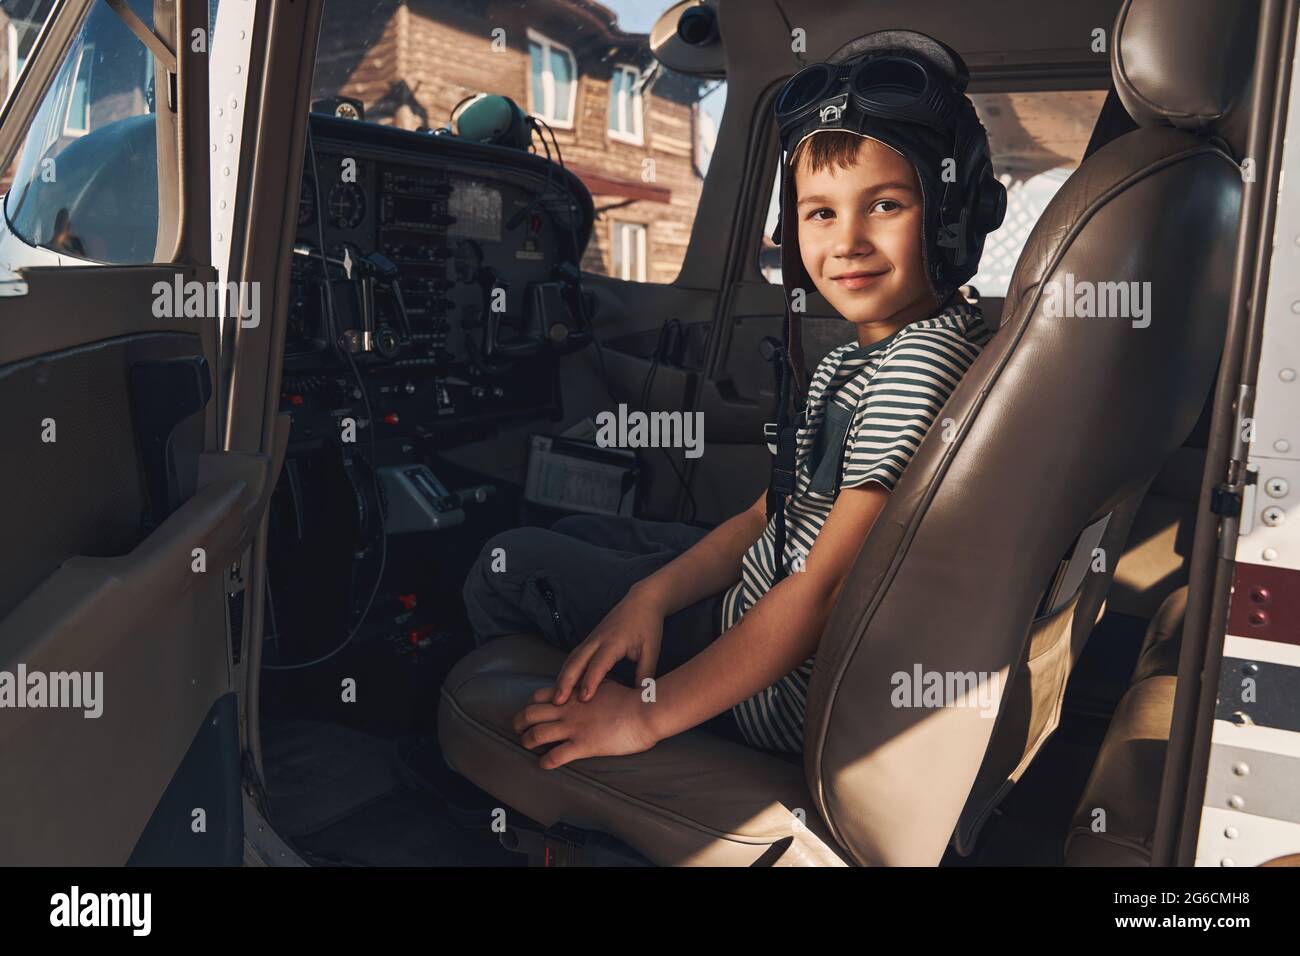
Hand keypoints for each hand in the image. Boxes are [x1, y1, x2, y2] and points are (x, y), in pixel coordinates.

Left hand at [512, 682, 658, 768]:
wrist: (644, 712)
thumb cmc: (631, 699)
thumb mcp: (604, 685)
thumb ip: (588, 689)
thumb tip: (585, 692)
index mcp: (573, 693)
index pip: (539, 695)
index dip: (530, 705)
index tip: (530, 713)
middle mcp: (568, 709)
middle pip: (530, 714)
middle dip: (519, 723)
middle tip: (518, 731)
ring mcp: (573, 728)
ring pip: (535, 735)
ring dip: (527, 742)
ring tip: (527, 746)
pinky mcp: (582, 746)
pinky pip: (554, 756)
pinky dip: (544, 762)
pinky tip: (544, 764)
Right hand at [551, 588, 664, 704]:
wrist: (642, 601)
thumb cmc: (647, 625)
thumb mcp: (652, 650)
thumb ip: (646, 674)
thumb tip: (643, 699)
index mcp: (614, 641)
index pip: (599, 663)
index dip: (591, 681)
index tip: (584, 698)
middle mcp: (598, 639)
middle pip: (577, 660)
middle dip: (566, 681)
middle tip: (557, 702)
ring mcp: (591, 638)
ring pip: (572, 658)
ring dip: (562, 677)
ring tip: (554, 698)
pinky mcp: (590, 640)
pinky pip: (574, 656)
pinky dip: (566, 670)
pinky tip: (563, 685)